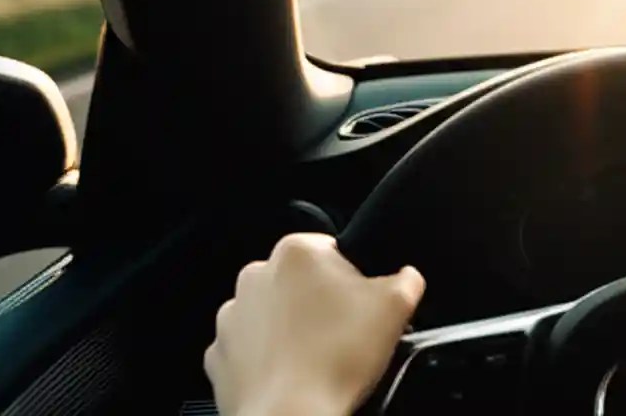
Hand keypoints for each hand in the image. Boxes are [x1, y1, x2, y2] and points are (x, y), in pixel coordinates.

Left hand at [204, 233, 424, 415]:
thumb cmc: (337, 359)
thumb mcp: (397, 306)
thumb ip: (407, 278)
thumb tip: (406, 278)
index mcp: (298, 252)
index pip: (332, 250)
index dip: (352, 279)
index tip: (361, 306)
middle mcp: (256, 276)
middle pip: (300, 282)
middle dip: (320, 303)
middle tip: (343, 335)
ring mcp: (233, 316)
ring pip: (273, 315)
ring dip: (292, 330)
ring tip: (318, 358)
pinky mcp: (219, 354)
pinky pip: (250, 350)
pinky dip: (268, 359)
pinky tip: (293, 375)